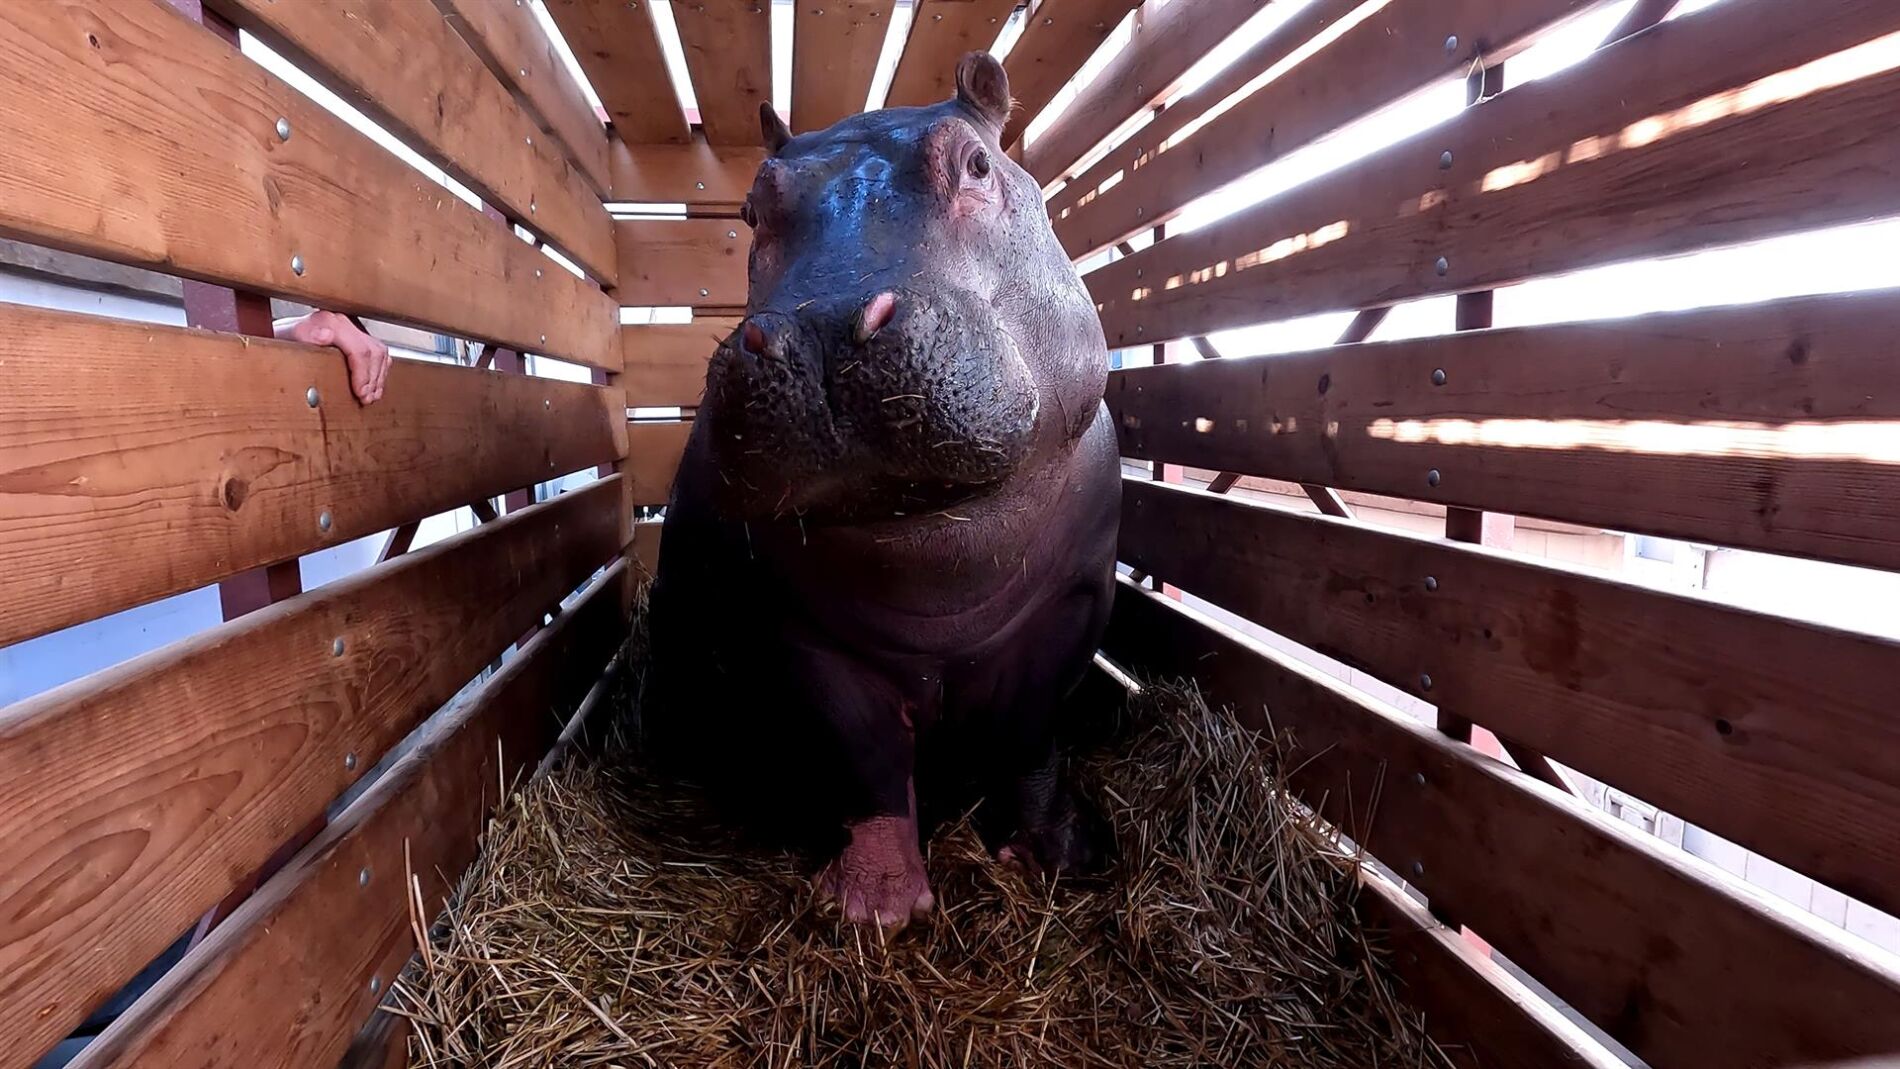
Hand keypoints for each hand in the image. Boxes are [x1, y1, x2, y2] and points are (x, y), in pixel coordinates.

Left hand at [276, 310, 390, 403]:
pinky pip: (378, 353)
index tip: (360, 393)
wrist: (281, 336)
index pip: (360, 349)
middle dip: (372, 379)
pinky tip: (373, 385)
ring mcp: (351, 329)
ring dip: (377, 377)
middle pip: (374, 352)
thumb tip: (326, 334)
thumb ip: (307, 335)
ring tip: (370, 395)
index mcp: (331, 322)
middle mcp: (344, 323)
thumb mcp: (289, 339)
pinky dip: (378, 371)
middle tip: (365, 398)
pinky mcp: (356, 337)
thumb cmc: (283, 341)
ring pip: (379, 353)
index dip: (363, 375)